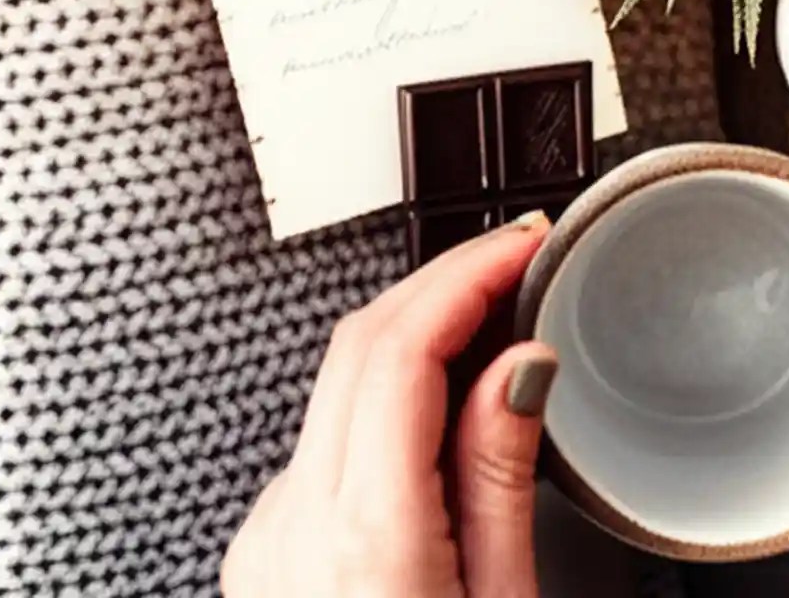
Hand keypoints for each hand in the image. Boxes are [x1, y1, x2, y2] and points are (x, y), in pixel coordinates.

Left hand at [221, 212, 555, 597]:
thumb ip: (501, 477)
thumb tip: (520, 367)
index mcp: (367, 534)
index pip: (401, 351)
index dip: (464, 276)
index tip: (519, 247)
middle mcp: (296, 522)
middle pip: (359, 345)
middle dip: (442, 281)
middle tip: (513, 258)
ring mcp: (270, 530)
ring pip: (338, 380)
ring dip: (415, 328)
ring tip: (491, 312)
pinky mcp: (268, 542)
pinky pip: (326, 433)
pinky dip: (385, 392)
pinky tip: (439, 394)